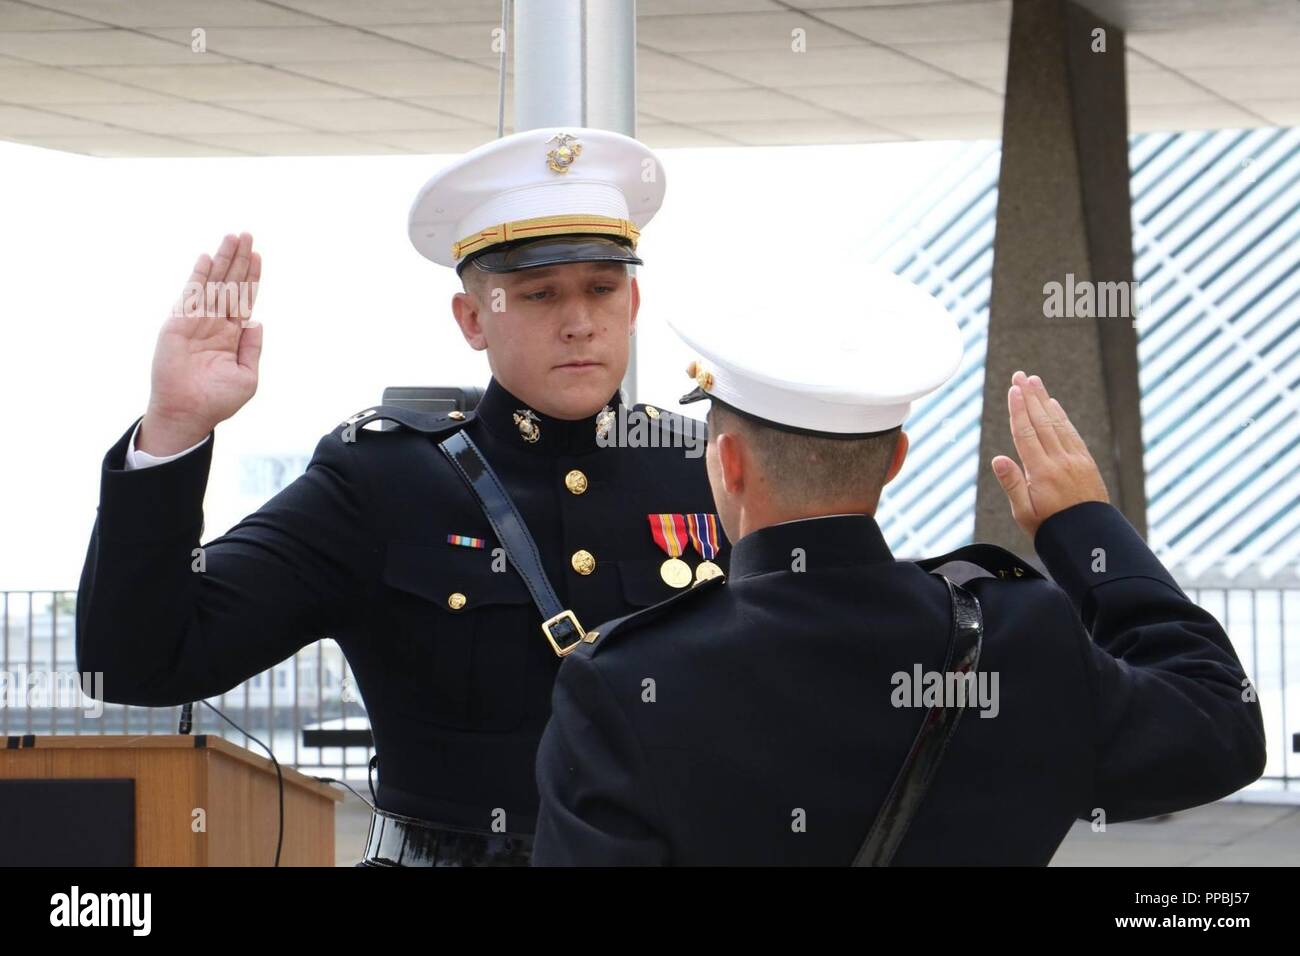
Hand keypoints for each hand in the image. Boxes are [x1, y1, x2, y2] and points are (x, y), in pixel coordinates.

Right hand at [138, 233, 263, 455]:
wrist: (189, 413)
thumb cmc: (217, 400)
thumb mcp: (247, 375)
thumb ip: (252, 347)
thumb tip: (256, 321)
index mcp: (231, 334)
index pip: (244, 298)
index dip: (251, 276)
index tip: (258, 255)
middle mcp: (214, 323)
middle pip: (230, 283)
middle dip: (238, 259)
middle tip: (247, 234)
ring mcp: (196, 321)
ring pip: (212, 283)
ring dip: (223, 260)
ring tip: (233, 237)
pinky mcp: (178, 324)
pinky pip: (190, 295)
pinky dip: (199, 277)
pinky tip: (208, 258)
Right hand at [991, 371, 1109, 539]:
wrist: (1090, 538)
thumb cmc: (1052, 529)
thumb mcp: (1024, 513)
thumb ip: (1012, 484)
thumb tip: (998, 459)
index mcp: (1042, 472)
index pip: (1027, 433)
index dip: (1018, 410)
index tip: (1013, 390)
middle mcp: (1060, 461)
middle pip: (1042, 422)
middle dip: (1030, 397)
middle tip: (1021, 376)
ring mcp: (1076, 460)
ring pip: (1058, 424)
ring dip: (1045, 401)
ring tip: (1036, 382)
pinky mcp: (1086, 463)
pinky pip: (1072, 434)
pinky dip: (1062, 417)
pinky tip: (1055, 406)